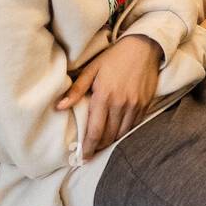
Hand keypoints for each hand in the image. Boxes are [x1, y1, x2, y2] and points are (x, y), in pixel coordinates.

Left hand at [58, 34, 162, 160]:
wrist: (144, 46)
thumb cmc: (114, 57)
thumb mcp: (92, 69)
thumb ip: (76, 90)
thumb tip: (59, 107)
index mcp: (104, 96)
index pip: (95, 131)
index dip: (88, 148)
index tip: (83, 158)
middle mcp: (120, 104)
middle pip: (109, 135)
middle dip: (99, 147)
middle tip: (91, 153)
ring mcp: (135, 105)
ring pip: (122, 133)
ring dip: (112, 141)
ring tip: (103, 144)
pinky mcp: (145, 103)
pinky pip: (134, 125)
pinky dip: (125, 131)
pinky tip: (118, 132)